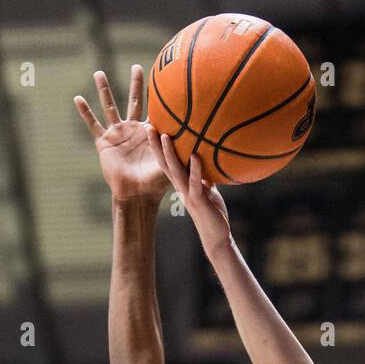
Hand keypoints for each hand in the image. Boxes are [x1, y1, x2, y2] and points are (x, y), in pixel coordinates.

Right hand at [74, 65, 168, 204]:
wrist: (137, 195)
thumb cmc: (155, 183)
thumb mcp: (169, 162)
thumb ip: (179, 149)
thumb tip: (201, 140)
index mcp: (149, 132)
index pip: (154, 109)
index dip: (158, 96)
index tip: (164, 76)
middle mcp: (132, 129)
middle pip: (133, 100)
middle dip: (135, 84)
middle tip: (137, 67)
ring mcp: (117, 134)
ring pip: (110, 106)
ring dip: (104, 90)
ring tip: (99, 73)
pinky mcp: (104, 143)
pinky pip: (93, 124)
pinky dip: (85, 112)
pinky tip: (77, 99)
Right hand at [146, 137, 232, 261]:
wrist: (216, 236)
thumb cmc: (212, 213)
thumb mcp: (208, 189)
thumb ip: (204, 175)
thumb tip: (206, 158)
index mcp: (182, 184)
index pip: (167, 162)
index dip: (159, 147)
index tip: (154, 129)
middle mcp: (181, 188)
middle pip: (164, 163)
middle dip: (156, 146)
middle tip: (148, 127)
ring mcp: (188, 194)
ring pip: (175, 171)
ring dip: (169, 154)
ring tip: (165, 136)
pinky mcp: (198, 200)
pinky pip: (195, 182)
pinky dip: (195, 169)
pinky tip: (195, 156)